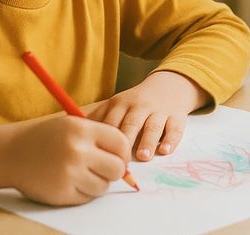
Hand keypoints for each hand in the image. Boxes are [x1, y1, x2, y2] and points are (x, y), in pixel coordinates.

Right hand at [5, 115, 130, 205]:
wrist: (12, 154)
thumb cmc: (47, 138)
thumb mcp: (73, 124)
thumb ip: (100, 137)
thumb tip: (129, 157)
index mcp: (82, 130)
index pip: (121, 143)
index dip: (123, 152)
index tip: (118, 156)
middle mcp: (77, 151)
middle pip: (117, 168)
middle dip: (114, 170)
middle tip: (104, 167)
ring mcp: (69, 174)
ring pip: (104, 186)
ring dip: (98, 182)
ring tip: (82, 172)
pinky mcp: (62, 193)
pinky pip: (87, 197)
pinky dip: (83, 191)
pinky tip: (70, 180)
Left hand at [87, 71, 208, 161]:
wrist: (169, 86)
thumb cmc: (136, 103)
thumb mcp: (117, 104)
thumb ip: (99, 117)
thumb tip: (72, 133)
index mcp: (121, 104)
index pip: (111, 122)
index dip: (105, 140)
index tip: (100, 156)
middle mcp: (140, 106)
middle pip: (131, 123)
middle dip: (126, 142)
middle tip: (120, 162)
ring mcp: (159, 111)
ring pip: (153, 126)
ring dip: (148, 141)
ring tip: (143, 156)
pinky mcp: (177, 116)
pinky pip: (174, 128)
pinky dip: (170, 140)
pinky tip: (165, 150)